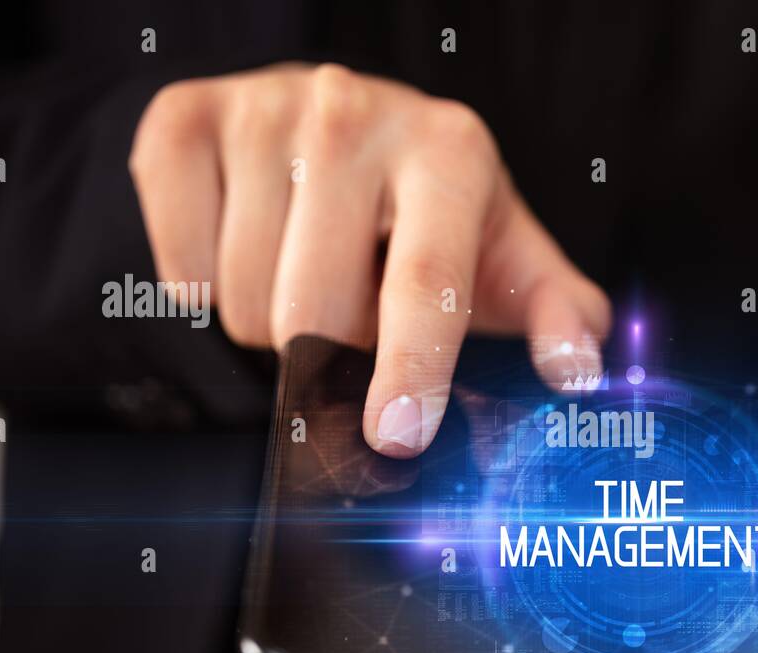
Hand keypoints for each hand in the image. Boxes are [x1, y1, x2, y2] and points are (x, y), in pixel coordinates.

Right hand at [130, 63, 609, 455]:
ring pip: (242, 298)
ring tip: (306, 275)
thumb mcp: (506, 258)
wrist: (342, 130)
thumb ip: (558, 315)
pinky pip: (177, 265)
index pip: (426, 282)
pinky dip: (205, 290)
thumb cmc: (432, 218)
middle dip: (332, 354)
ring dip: (272, 324)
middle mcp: (354, 113)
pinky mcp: (182, 117)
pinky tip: (248, 248)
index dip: (412, 370)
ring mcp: (264, 109)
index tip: (397, 438)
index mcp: (448, 152)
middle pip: (315, 310)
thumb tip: (580, 375)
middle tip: (353, 323)